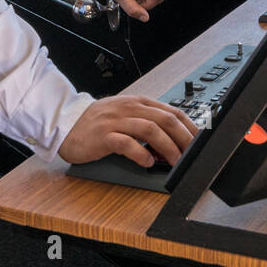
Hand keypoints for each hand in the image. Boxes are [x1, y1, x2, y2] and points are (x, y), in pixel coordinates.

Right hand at [59, 95, 198, 166]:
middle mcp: (130, 109)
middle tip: (193, 153)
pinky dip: (141, 154)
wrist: (66, 122)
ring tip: (175, 161)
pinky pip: (127, 144)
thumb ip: (147, 123)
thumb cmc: (98, 121)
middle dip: (183, 138)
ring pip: (150, 130)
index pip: (172, 111)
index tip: (200, 141)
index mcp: (139, 103)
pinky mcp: (104, 136)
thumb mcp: (126, 115)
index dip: (189, 126)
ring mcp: (117, 121)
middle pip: (165, 120)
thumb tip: (173, 142)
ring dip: (167, 147)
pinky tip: (147, 163)